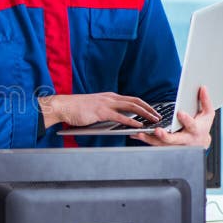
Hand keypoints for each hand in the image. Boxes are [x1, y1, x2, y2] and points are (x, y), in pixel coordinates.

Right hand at [38, 92, 160, 128]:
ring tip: (153, 120)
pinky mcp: (101, 112)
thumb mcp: (94, 107)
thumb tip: (116, 119)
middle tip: (158, 115)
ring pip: (132, 107)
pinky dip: (132, 121)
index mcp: (109, 96)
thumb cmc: (76, 108)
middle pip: (135, 101)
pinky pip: (120, 116)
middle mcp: (110, 97)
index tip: (152, 111)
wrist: (63, 106)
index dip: (144, 105)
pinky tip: (138, 126)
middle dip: (149, 108)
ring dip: (145, 113)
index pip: (131, 99)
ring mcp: (106, 103)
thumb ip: (106, 110)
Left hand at [131, 86, 213, 148]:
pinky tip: (136, 134)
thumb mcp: (208, 114)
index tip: (180, 113)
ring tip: (139, 133)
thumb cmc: (203, 125)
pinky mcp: (167, 146)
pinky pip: (156, 144)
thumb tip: (203, 88)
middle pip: (175, 139)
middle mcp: (185, 139)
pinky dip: (146, 140)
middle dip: (165, 136)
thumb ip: (205, 101)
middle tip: (157, 131)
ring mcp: (175, 144)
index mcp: (195, 130)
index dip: (186, 119)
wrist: (201, 142)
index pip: (191, 125)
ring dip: (150, 139)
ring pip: (162, 144)